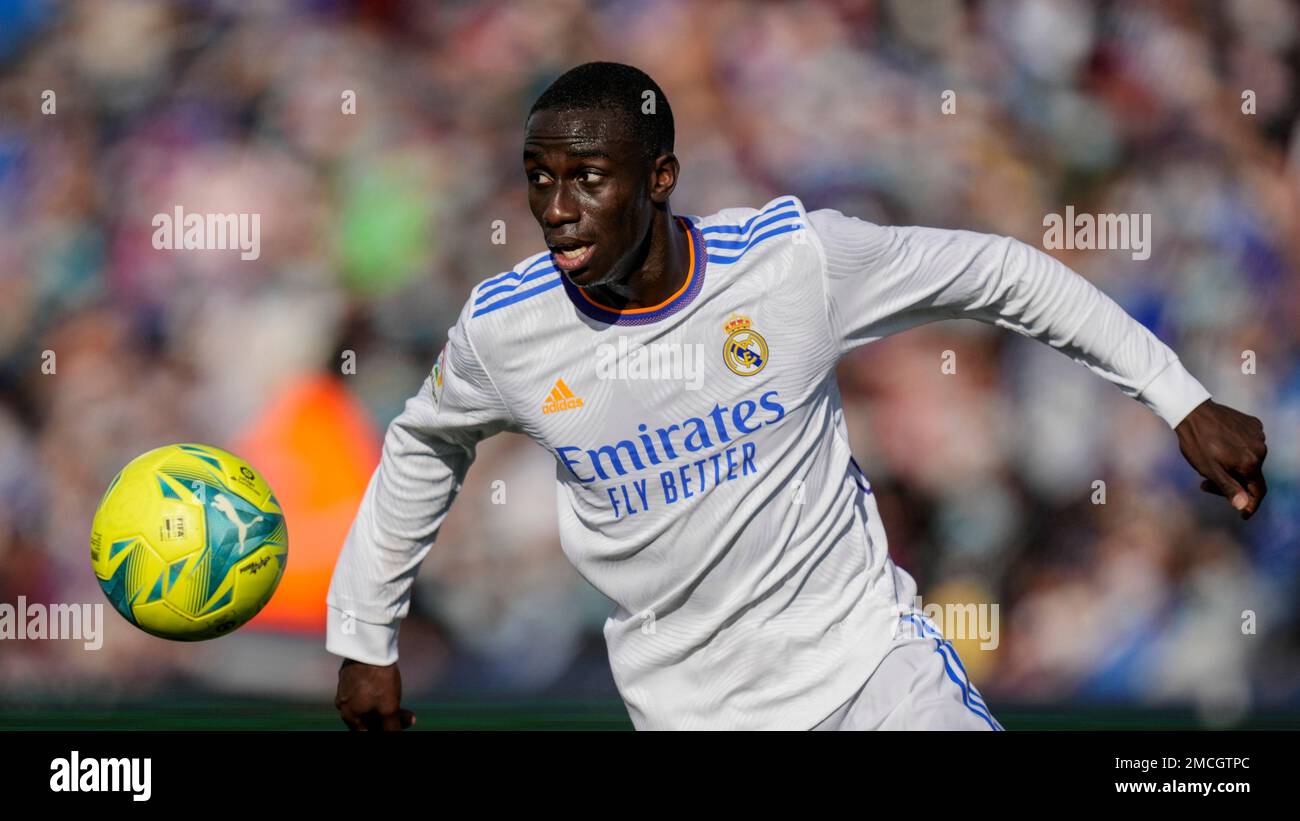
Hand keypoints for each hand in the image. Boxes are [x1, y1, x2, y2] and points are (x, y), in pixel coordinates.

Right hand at [335, 658, 416, 730]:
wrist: (369, 646)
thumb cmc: (378, 679)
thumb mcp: (389, 708)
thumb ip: (391, 727)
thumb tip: (393, 735)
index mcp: (349, 716)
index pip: (366, 733)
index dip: (385, 730)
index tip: (399, 724)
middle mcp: (343, 705)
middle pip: (367, 720)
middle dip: (389, 720)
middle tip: (409, 716)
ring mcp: (344, 688)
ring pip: (366, 704)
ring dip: (385, 707)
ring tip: (402, 702)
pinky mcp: (348, 674)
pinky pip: (362, 690)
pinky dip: (376, 693)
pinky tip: (389, 687)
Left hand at [1174, 399, 1267, 518]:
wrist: (1192, 411)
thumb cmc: (1197, 443)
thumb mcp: (1209, 470)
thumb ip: (1229, 488)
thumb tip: (1244, 506)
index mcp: (1251, 463)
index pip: (1258, 491)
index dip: (1251, 505)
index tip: (1243, 514)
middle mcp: (1260, 449)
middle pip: (1252, 476)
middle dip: (1233, 483)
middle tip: (1205, 485)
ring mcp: (1258, 435)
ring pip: (1249, 459)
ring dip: (1233, 466)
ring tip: (1209, 461)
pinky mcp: (1253, 424)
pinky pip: (1248, 443)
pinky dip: (1236, 450)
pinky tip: (1219, 447)